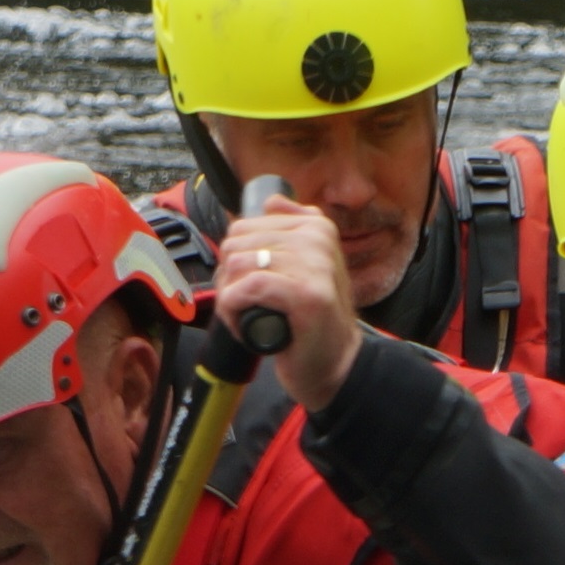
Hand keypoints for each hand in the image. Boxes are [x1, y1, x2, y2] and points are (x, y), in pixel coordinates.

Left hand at [215, 198, 361, 412]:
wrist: (335, 363)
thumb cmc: (310, 320)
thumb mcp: (305, 266)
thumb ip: (289, 230)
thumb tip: (270, 201)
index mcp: (316, 225)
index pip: (243, 226)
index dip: (235, 261)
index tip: (251, 286)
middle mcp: (318, 238)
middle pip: (236, 244)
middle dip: (230, 280)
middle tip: (248, 306)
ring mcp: (316, 264)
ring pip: (238, 265)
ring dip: (231, 299)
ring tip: (250, 317)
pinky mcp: (307, 293)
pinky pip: (246, 289)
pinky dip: (235, 312)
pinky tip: (248, 326)